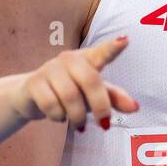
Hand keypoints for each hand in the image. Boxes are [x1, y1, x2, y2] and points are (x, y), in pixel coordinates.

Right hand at [12, 35, 139, 126]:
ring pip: (70, 96)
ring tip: (79, 124)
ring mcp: (50, 69)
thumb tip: (135, 107)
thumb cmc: (69, 92)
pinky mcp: (34, 83)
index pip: (101, 53)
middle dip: (100, 106)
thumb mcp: (93, 95)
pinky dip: (58, 117)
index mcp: (87, 60)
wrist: (31, 96)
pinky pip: (51, 105)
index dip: (112, 47)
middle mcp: (69, 59)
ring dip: (77, 117)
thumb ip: (114, 99)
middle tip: (104, 125)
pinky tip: (59, 116)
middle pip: (90, 81)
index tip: (125, 40)